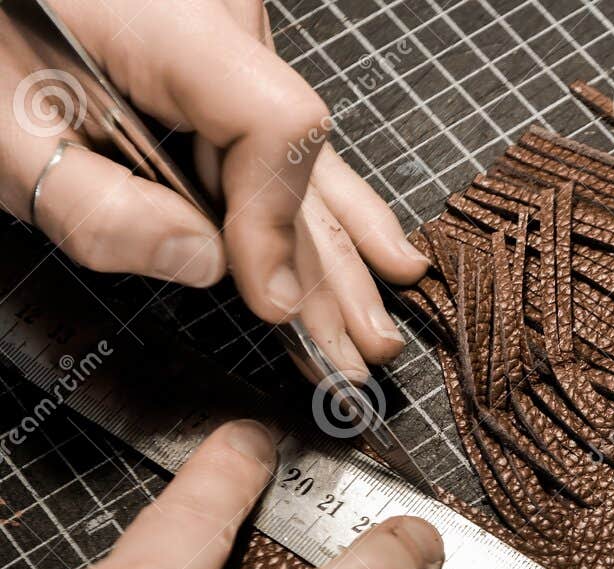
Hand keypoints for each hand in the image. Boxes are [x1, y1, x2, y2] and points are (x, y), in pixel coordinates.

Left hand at [0, 0, 427, 376]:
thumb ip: (93, 205)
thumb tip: (203, 264)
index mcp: (175, 22)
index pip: (275, 127)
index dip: (276, 226)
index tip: (269, 305)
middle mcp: (224, 25)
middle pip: (301, 166)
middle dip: (326, 273)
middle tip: (352, 356)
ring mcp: (233, 45)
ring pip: (304, 169)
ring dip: (336, 260)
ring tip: (373, 336)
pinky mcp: (223, 70)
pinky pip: (286, 152)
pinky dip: (328, 213)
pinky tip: (385, 256)